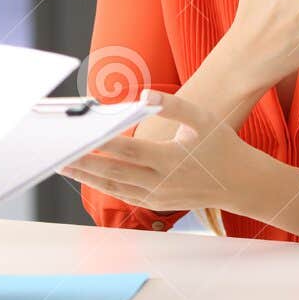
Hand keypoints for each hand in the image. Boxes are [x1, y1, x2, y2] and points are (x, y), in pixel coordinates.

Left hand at [60, 92, 264, 210]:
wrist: (240, 183)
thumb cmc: (221, 146)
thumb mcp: (203, 119)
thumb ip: (173, 105)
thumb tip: (145, 95)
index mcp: (172, 159)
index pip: (129, 151)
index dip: (103, 145)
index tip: (80, 138)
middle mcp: (162, 182)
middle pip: (115, 174)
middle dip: (85, 165)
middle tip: (58, 155)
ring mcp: (158, 196)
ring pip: (116, 188)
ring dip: (89, 178)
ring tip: (66, 165)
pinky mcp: (157, 204)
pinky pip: (125, 195)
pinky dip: (105, 186)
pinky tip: (90, 176)